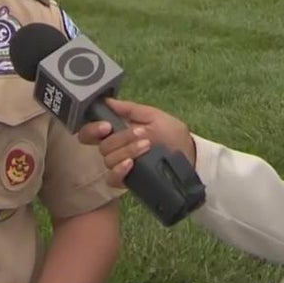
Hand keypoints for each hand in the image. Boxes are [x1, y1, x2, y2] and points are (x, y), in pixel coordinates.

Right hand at [77, 98, 196, 188]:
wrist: (191, 157)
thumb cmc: (172, 135)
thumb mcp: (154, 116)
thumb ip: (130, 109)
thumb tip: (108, 101)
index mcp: (118, 132)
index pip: (92, 132)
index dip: (92, 129)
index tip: (106, 126)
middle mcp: (116, 149)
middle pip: (102, 146)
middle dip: (121, 138)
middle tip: (141, 133)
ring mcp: (121, 166)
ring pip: (108, 160)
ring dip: (127, 150)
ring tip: (147, 145)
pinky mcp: (127, 181)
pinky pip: (112, 178)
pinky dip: (119, 170)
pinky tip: (131, 164)